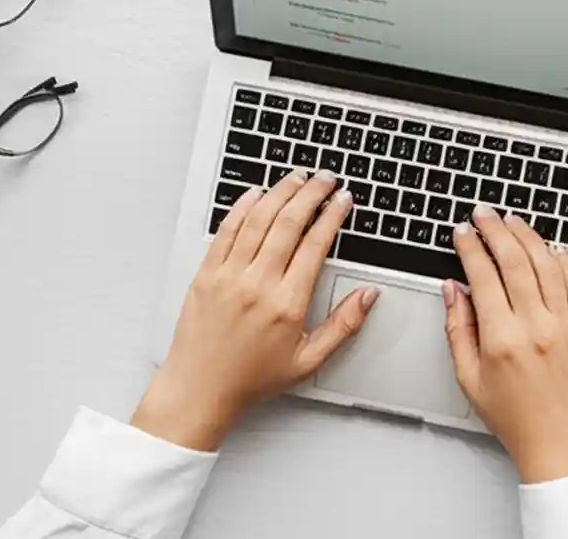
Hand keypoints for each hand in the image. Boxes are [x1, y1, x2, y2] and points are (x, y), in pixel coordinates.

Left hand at [131, 169, 377, 450]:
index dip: (332, 215)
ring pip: (258, 219)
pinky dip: (242, 207)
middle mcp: (257, 284)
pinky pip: (226, 230)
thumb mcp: (308, 359)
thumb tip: (367, 296)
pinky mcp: (206, 274)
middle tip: (326, 179)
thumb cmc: (250, 377)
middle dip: (311, 193)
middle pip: (289, 222)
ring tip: (296, 178)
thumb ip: (343, 325)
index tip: (343, 200)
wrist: (200, 388)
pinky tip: (256, 194)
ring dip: (280, 192)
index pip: (315, 244)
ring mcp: (229, 276)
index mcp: (287, 304)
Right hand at [444, 206, 567, 482]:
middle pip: (515, 261)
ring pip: (546, 265)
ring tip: (513, 221)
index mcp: (501, 339)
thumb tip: (452, 290)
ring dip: (528, 236)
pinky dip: (563, 261)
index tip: (462, 233)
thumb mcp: (468, 378)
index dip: (469, 247)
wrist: (559, 444)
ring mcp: (564, 327)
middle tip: (484, 214)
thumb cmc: (514, 417)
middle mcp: (535, 327)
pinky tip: (552, 247)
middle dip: (496, 230)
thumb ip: (457, 329)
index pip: (483, 276)